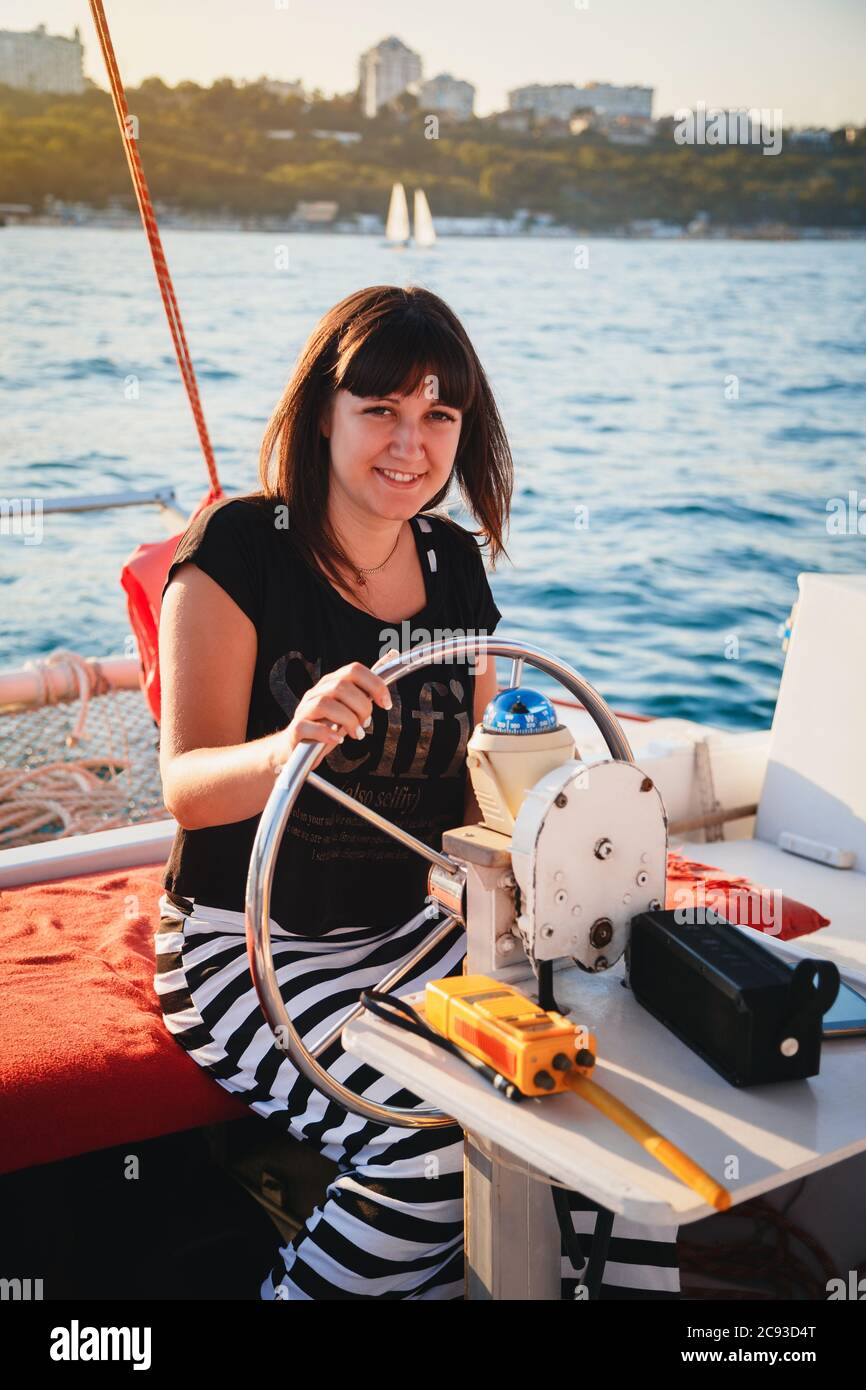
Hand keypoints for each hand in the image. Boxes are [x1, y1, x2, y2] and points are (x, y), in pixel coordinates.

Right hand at [273, 660, 393, 770]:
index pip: (354, 670)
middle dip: (362, 707)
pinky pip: (307, 726)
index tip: (387, 704)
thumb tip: (392, 655)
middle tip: (366, 723)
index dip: (375, 685)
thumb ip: (367, 686)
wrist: (300, 747)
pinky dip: (326, 733)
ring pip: (325, 704)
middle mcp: (317, 692)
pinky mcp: (296, 729)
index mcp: (331, 683)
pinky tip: (338, 739)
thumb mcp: (350, 706)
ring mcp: (304, 709)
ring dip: (348, 721)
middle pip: (341, 687)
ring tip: (357, 734)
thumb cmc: (328, 725)